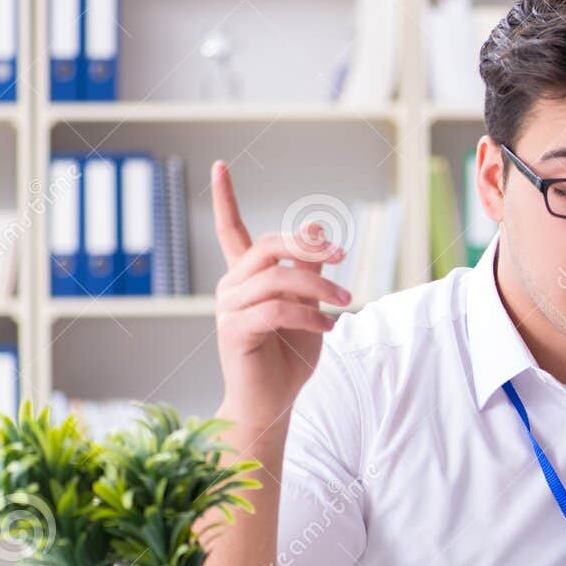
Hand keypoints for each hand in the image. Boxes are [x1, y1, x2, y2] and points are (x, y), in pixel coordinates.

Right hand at [212, 161, 350, 429]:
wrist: (273, 402)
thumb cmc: (289, 356)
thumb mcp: (310, 305)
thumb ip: (310, 269)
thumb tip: (318, 226)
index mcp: (247, 277)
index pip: (232, 230)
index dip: (224, 197)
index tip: (219, 164)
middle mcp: (232, 287)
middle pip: (269, 247)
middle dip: (309, 247)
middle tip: (345, 258)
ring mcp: (228, 309)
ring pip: (276, 278)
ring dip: (319, 288)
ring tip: (346, 305)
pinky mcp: (234, 331)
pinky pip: (276, 310)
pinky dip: (308, 315)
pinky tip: (328, 326)